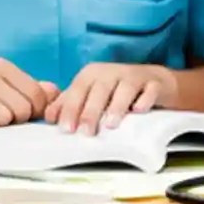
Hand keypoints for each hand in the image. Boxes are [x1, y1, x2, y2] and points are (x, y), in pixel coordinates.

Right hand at [0, 57, 59, 128]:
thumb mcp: (12, 89)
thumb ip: (38, 91)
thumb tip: (56, 94)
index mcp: (1, 66)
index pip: (36, 93)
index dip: (36, 110)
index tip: (27, 113)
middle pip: (21, 107)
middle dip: (18, 119)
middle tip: (7, 118)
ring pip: (2, 117)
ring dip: (0, 126)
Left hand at [45, 63, 177, 135]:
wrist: (155, 82)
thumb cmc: (117, 91)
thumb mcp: (92, 95)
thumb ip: (70, 104)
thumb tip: (48, 117)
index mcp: (92, 74)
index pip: (78, 89)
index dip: (70, 108)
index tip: (65, 128)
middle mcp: (112, 72)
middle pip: (99, 89)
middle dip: (90, 111)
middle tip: (85, 132)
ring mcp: (134, 76)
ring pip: (124, 88)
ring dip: (117, 106)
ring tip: (111, 125)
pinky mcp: (155, 83)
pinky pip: (150, 89)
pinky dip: (145, 99)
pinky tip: (139, 111)